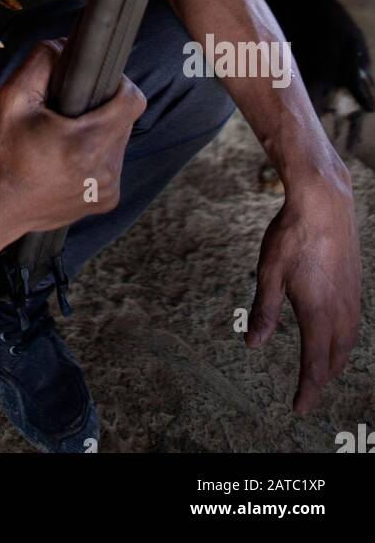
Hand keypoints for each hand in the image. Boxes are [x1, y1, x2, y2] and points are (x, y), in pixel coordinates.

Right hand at [0, 38, 146, 237]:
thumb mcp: (11, 98)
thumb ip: (41, 62)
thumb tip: (64, 45)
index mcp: (88, 144)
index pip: (132, 99)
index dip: (116, 83)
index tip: (91, 84)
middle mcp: (105, 170)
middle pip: (125, 120)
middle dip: (100, 109)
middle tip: (65, 111)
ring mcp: (106, 189)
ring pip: (118, 143)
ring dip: (98, 133)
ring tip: (62, 136)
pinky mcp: (103, 202)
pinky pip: (109, 166)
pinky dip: (93, 157)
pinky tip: (64, 159)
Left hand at [245, 159, 360, 412]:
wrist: (324, 202)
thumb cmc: (292, 236)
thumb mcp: (268, 274)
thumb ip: (264, 312)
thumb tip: (253, 345)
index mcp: (318, 314)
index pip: (315, 366)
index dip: (308, 391)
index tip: (299, 407)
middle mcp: (340, 311)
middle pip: (335, 358)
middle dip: (322, 378)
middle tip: (308, 390)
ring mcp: (351, 296)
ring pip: (348, 341)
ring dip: (335, 359)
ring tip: (323, 367)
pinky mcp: (355, 282)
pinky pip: (353, 321)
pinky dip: (343, 337)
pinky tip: (335, 331)